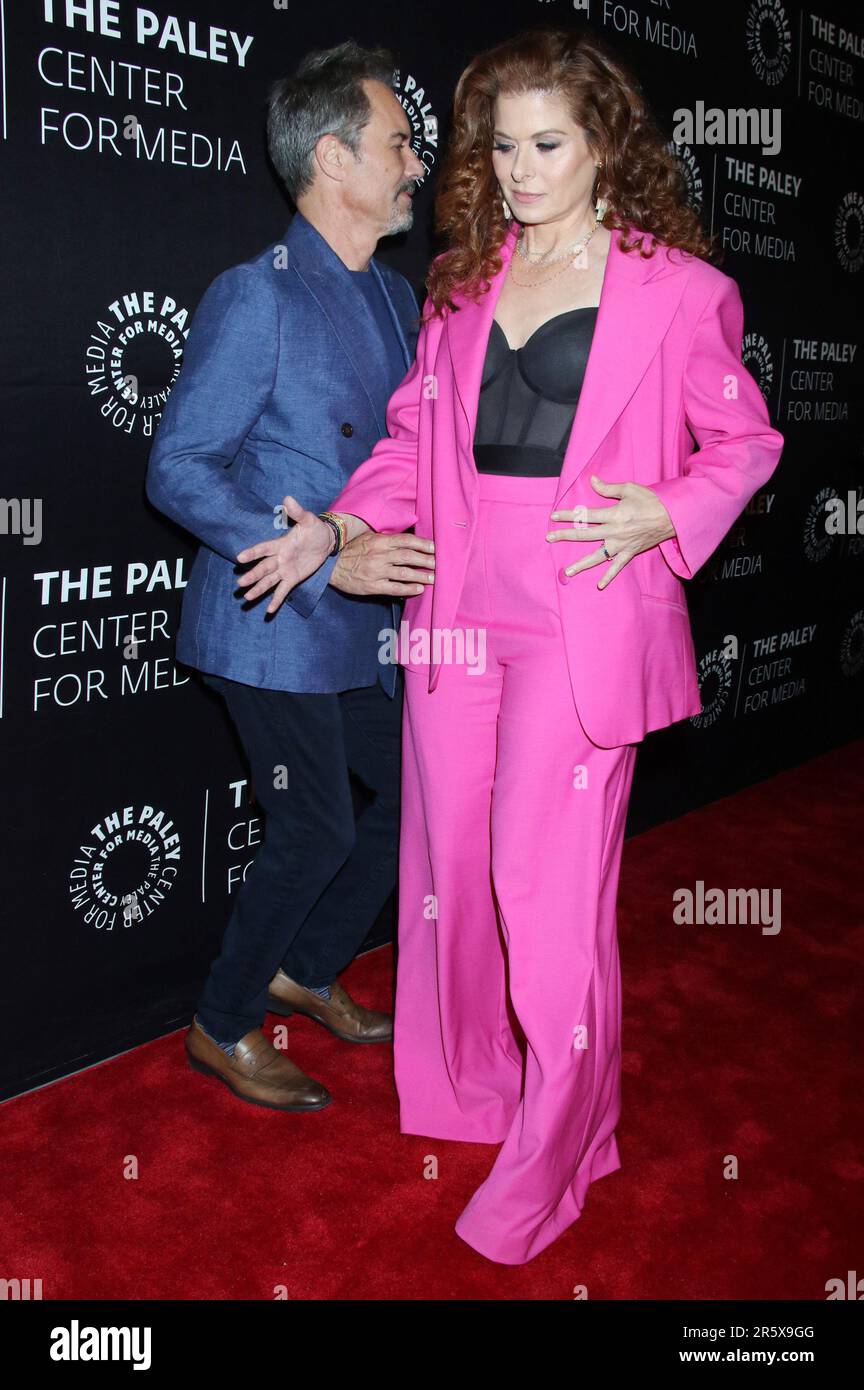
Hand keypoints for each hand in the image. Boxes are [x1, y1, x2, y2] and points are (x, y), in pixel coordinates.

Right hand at [235, 495, 333, 614]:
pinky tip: (269, 610)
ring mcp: (285, 570)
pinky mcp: (292, 579)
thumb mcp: (308, 520)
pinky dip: (276, 600)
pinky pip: (283, 591)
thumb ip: (297, 512)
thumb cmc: (315, 529)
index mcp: (281, 544)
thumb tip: (288, 498)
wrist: (326, 541)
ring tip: (247, 597)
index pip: (264, 549)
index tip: (240, 558)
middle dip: (252, 576)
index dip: (253, 553)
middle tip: (240, 583)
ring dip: (258, 589)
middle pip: (264, 568)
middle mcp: (279, 559)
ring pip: (269, 581)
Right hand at [331, 530, 434, 596]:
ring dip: (421, 574)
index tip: (435, 547)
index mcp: (379, 541)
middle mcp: (380, 555)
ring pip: (404, 572)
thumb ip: (385, 537)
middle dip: (426, 559)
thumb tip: (404, 537)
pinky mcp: (372, 586)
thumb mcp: (367, 538)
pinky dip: (408, 588)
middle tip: (439, 563)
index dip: (422, 543)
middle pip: (408, 556)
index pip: (406, 541)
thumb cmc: (351, 551)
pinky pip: (394, 588)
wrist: (331, 566)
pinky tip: (419, 589)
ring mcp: (376, 571)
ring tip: (434, 577)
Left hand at [546, 475, 675, 589]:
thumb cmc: (651, 500)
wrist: (673, 516)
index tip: (554, 516)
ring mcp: (622, 544)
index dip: (568, 515)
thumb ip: (608, 488)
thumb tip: (592, 480)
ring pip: (598, 556)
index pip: (585, 515)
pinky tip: (600, 585)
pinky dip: (609, 576)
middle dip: (565, 536)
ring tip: (567, 571)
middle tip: (549, 538)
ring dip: (582, 564)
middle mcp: (615, 532)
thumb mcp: (630, 489)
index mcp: (614, 514)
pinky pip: (617, 566)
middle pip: (585, 535)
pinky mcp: (630, 552)